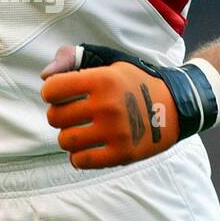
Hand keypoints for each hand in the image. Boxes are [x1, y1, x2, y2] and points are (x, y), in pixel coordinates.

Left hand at [40, 42, 180, 169]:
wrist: (175, 106)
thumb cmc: (133, 81)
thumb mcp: (107, 60)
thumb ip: (72, 59)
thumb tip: (44, 76)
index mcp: (103, 79)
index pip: (51, 89)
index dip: (52, 92)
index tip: (64, 94)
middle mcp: (108, 106)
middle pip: (55, 118)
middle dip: (60, 115)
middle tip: (76, 114)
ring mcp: (116, 132)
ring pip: (65, 141)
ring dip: (69, 137)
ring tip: (82, 131)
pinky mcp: (122, 154)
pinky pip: (81, 161)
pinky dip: (79, 157)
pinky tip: (89, 147)